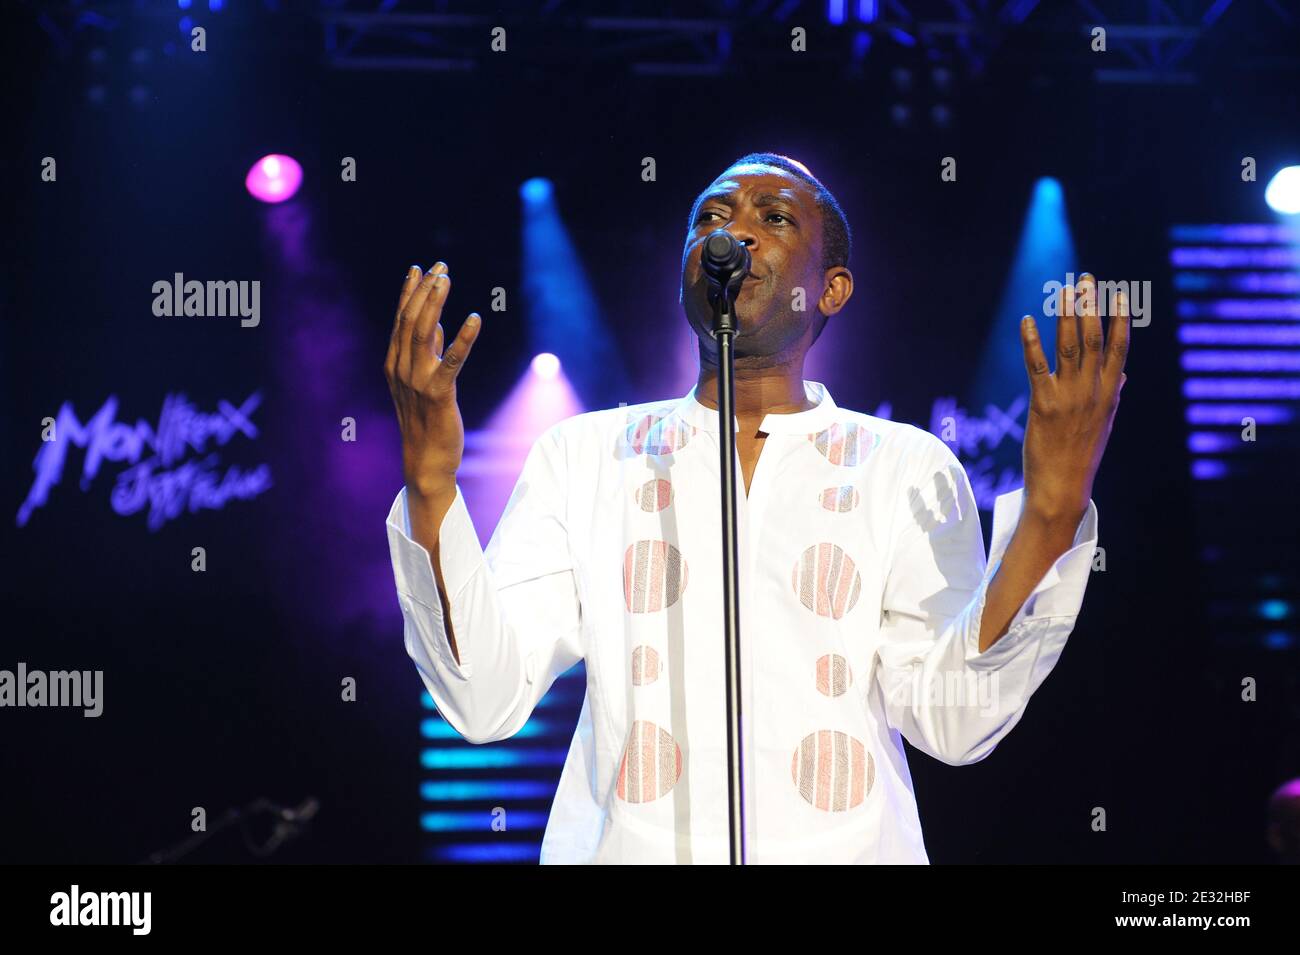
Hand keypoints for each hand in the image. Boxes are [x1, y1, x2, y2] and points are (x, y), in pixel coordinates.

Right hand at [383, 262, 482, 496]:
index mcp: (394, 364)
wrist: (426, 461)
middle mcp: (401, 369)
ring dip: (435, 303)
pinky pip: (452, 361)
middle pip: (410, 320)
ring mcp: (417, 382)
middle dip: (424, 290)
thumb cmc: (427, 421)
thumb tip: (440, 326)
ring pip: (424, 333)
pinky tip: (474, 319)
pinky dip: (463, 339)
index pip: (400, 320)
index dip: (410, 292)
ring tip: (447, 279)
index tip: (420, 268)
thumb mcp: (423, 382)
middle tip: (440, 266)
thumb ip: (429, 353)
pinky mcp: (438, 395)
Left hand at [1019, 272, 1129, 524]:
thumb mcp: (1104, 424)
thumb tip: (1121, 375)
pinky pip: (1037, 366)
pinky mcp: (1043, 404)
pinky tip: (1027, 321)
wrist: (1062, 488)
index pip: (1119, 348)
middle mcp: (1093, 391)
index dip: (1120, 318)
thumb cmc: (1080, 456)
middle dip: (1091, 306)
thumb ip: (1112, 395)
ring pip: (1070, 346)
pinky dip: (1032, 341)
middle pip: (1094, 339)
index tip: (1121, 293)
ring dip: (1066, 314)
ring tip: (1063, 290)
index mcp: (1110, 394)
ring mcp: (1069, 396)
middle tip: (1086, 279)